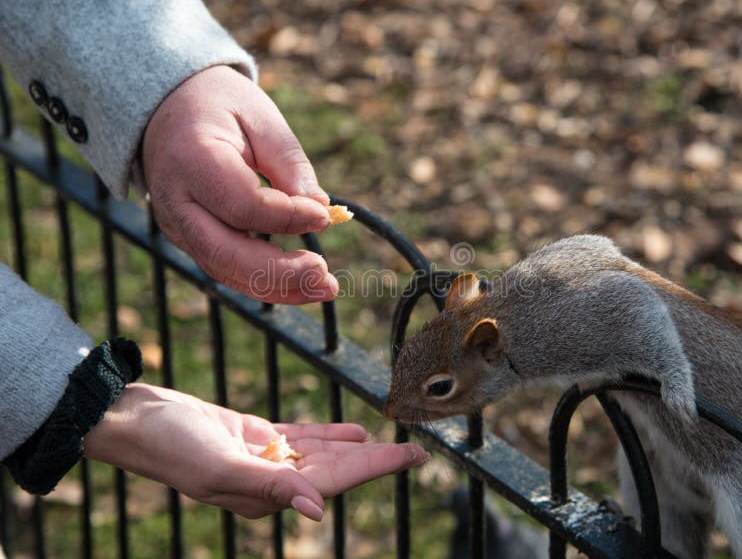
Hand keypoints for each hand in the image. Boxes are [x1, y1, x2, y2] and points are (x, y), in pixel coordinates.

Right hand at [83, 384, 429, 520]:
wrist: (136, 420)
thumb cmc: (171, 445)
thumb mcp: (219, 466)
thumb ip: (270, 486)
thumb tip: (317, 509)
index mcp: (266, 493)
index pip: (334, 480)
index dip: (377, 466)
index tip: (413, 455)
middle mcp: (270, 479)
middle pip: (337, 468)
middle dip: (376, 458)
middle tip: (417, 450)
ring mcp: (263, 457)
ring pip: (323, 451)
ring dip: (356, 446)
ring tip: (391, 441)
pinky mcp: (254, 436)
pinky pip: (302, 436)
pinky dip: (329, 433)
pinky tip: (352, 429)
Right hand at [142, 65, 337, 303]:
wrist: (167, 110)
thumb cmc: (220, 107)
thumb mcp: (260, 118)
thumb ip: (289, 162)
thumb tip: (321, 207)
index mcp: (192, 159)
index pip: (242, 205)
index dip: (286, 217)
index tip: (324, 216)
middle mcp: (176, 201)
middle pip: (225, 254)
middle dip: (279, 272)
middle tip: (325, 276)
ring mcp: (177, 226)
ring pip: (225, 271)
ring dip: (278, 287)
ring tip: (324, 287)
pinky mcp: (189, 240)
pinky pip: (226, 269)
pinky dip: (265, 282)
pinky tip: (303, 284)